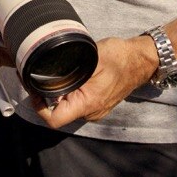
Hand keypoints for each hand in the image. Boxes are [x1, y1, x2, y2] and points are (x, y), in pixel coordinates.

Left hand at [33, 35, 153, 127]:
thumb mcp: (92, 57)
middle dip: (48, 97)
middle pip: (59, 113)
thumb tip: (49, 72)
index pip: (55, 120)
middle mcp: (91, 112)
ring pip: (67, 108)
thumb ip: (70, 68)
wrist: (141, 59)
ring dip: (60, 93)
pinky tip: (72, 78)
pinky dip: (71, 92)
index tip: (35, 91)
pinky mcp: (98, 104)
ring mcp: (95, 110)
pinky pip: (77, 103)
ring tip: (60, 75)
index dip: (39, 108)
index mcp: (88, 103)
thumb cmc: (120, 57)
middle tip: (43, 76)